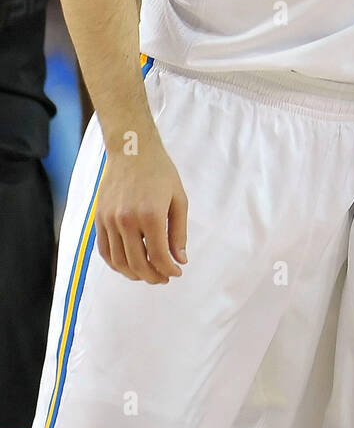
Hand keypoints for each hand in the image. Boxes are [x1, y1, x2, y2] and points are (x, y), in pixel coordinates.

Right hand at [96, 136, 188, 282]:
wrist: (132, 150)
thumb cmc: (160, 172)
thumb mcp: (179, 199)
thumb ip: (179, 232)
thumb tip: (180, 260)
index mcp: (151, 215)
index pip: (159, 256)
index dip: (169, 270)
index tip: (177, 272)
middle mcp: (127, 220)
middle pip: (138, 264)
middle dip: (153, 276)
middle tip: (164, 278)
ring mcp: (110, 220)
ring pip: (119, 261)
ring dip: (134, 274)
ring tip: (147, 274)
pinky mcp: (99, 218)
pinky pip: (104, 250)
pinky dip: (116, 263)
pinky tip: (128, 265)